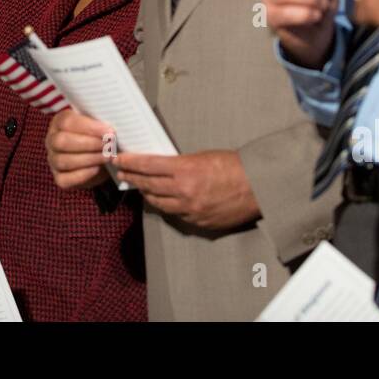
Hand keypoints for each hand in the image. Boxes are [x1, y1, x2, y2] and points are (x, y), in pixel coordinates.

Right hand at [45, 110, 113, 189]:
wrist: (99, 159)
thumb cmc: (98, 137)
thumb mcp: (97, 126)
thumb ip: (100, 124)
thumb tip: (111, 129)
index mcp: (59, 122)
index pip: (67, 122)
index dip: (89, 127)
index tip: (109, 132)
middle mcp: (51, 140)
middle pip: (62, 141)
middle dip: (89, 144)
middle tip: (108, 145)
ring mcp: (53, 160)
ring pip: (63, 161)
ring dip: (89, 159)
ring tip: (107, 157)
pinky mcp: (59, 178)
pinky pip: (65, 179)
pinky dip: (83, 175)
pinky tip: (97, 169)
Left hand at [113, 150, 258, 230]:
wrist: (258, 186)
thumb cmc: (234, 166)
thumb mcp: (203, 156)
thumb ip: (180, 163)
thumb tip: (161, 166)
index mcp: (185, 170)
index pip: (148, 166)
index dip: (131, 163)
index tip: (119, 159)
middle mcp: (184, 192)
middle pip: (148, 185)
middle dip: (133, 177)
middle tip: (122, 172)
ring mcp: (190, 210)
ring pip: (158, 203)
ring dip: (146, 193)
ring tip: (139, 186)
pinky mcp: (198, 222)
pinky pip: (175, 214)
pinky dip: (167, 206)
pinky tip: (162, 199)